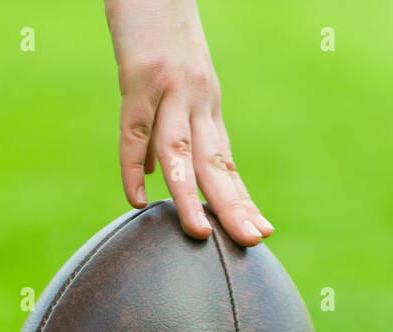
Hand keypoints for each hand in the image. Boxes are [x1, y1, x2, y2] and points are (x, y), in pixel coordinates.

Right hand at [104, 0, 272, 246]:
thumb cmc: (158, 28)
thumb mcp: (170, 81)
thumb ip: (167, 128)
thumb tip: (156, 175)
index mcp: (205, 106)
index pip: (225, 162)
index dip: (240, 199)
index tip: (260, 232)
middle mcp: (197, 101)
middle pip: (215, 163)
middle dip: (233, 206)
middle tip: (252, 242)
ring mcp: (169, 89)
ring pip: (180, 151)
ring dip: (190, 193)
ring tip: (200, 231)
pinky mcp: (140, 76)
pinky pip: (135, 129)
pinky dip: (133, 166)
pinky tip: (137, 199)